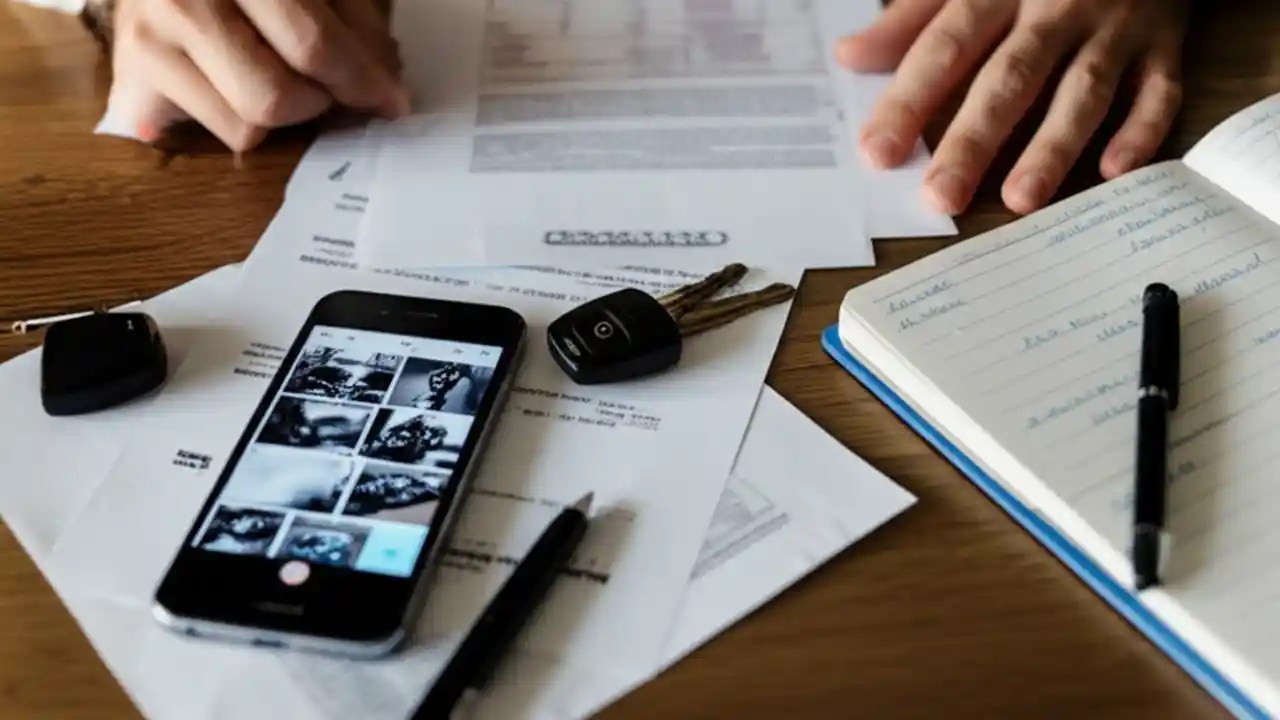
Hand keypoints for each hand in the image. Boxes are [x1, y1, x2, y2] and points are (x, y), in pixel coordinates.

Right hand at [109, 0, 408, 150]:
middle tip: (326, 90)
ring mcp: (148, 42)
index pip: (312, 45)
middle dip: (316, 105)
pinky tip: (228, 89)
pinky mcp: (128, 81)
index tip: (391, 104)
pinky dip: (231, 122)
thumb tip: (386, 83)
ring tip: (269, 77)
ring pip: (244, 128)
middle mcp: (183, 0)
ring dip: (275, 116)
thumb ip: (350, 22)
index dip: (361, 82)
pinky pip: (207, 136)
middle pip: (276, 99)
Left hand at [837, 0, 1189, 215]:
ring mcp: (1114, 26)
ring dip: (1053, 146)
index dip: (910, 100)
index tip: (878, 152)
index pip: (945, 47)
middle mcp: (1056, 8)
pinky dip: (1142, 130)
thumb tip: (850, 57)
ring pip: (1083, 89)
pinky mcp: (1164, 43)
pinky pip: (1159, 90)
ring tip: (1019, 199)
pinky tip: (1113, 172)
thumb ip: (910, 19)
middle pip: (1010, 78)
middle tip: (941, 197)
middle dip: (975, 139)